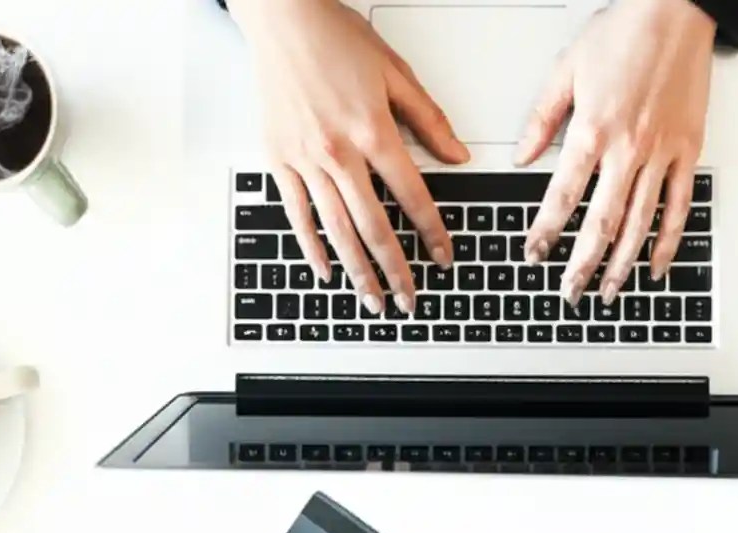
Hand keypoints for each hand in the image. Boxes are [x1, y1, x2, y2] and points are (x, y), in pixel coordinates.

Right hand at [232, 0, 469, 313]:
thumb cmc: (336, 38)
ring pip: (336, 230)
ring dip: (357, 272)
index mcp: (373, 131)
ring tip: (372, 300)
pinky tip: (326, 271)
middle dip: (395, 270)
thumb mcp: (396, 73)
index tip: (443, 258)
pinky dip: (312, 247)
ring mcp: (305, 160)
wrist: (283, 18)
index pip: (412, 196)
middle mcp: (338, 152)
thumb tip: (458, 157)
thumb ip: (429, 120)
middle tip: (409, 300)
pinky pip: (297, 214)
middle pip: (374, 226)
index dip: (432, 233)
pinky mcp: (279, 160)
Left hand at [516, 0, 715, 305]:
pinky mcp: (687, 151)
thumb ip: (542, 118)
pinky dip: (669, 240)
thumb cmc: (624, 33)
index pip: (564, 195)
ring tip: (609, 290)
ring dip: (622, 263)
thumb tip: (521, 155)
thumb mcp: (566, 69)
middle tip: (570, 291)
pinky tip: (657, 264)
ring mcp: (662, 153)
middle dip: (583, 263)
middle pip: (602, 221)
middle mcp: (628, 148)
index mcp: (593, 129)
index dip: (547, 231)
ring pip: (641, 222)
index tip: (535, 255)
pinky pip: (679, 205)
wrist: (676, 11)